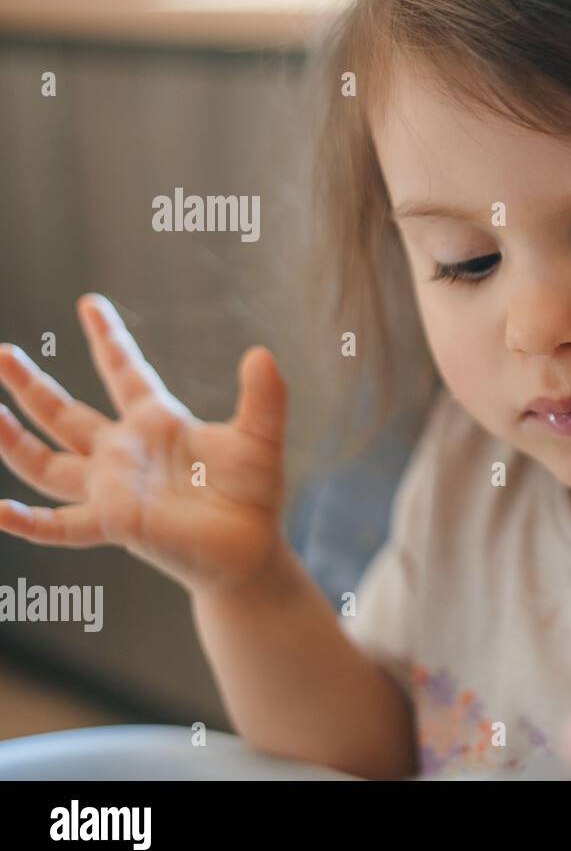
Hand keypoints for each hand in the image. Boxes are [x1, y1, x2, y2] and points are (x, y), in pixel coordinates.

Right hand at [0, 293, 289, 596]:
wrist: (251, 547)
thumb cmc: (251, 493)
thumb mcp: (261, 438)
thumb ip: (264, 397)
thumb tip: (264, 354)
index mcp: (155, 423)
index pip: (124, 372)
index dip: (108, 338)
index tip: (90, 302)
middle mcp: (124, 453)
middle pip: (64, 414)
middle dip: (30, 385)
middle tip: (1, 353)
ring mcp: (113, 489)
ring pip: (47, 466)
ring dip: (14, 442)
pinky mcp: (114, 523)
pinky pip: (61, 526)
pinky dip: (28, 522)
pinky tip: (1, 511)